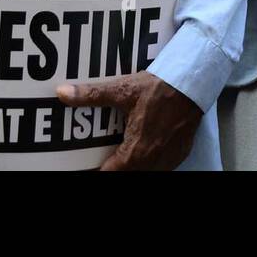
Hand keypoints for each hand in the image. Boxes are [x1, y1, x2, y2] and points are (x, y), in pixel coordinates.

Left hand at [57, 71, 200, 170]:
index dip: (96, 171)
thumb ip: (92, 94)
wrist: (194, 82)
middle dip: (115, 169)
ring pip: (146, 172)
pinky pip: (161, 167)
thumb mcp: (123, 89)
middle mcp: (154, 160)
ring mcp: (170, 158)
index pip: (110, 173)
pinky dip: (150, 164)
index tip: (88, 167)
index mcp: (137, 151)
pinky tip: (145, 153)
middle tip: (103, 160)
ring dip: (133, 167)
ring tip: (122, 157)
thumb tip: (62, 93)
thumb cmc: (160, 87)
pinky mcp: (181, 152)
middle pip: (129, 174)